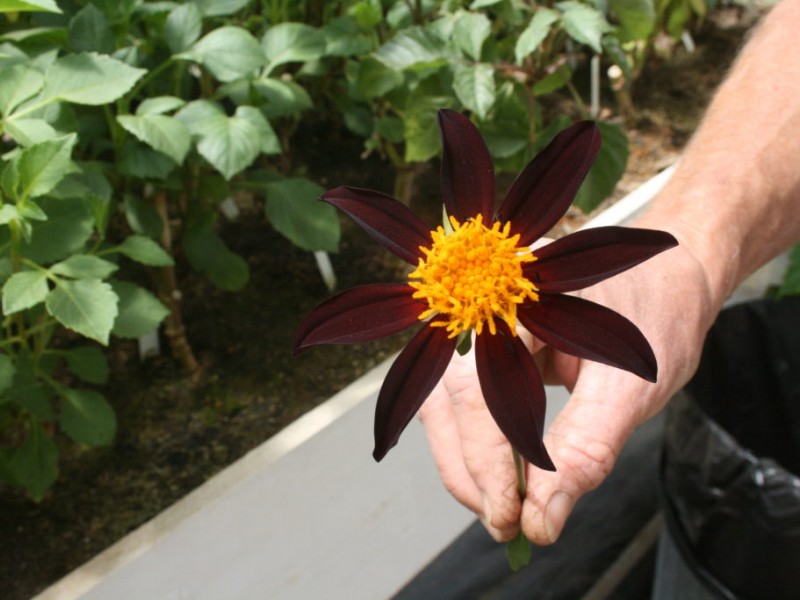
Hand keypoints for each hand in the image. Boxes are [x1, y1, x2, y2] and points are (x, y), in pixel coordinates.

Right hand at [417, 237, 715, 543]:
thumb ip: (586, 448)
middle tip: (504, 523)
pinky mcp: (490, 352)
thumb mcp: (633, 386)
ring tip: (502, 510)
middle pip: (449, 397)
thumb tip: (542, 519)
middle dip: (470, 468)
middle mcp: (487, 307)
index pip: (478, 386)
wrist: (667, 280)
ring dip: (465, 463)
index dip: (487, 456)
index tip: (510, 514)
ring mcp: (483, 329)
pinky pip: (465, 403)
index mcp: (519, 298)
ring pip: (446, 404)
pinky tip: (503, 477)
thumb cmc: (654, 318)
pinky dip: (477, 447)